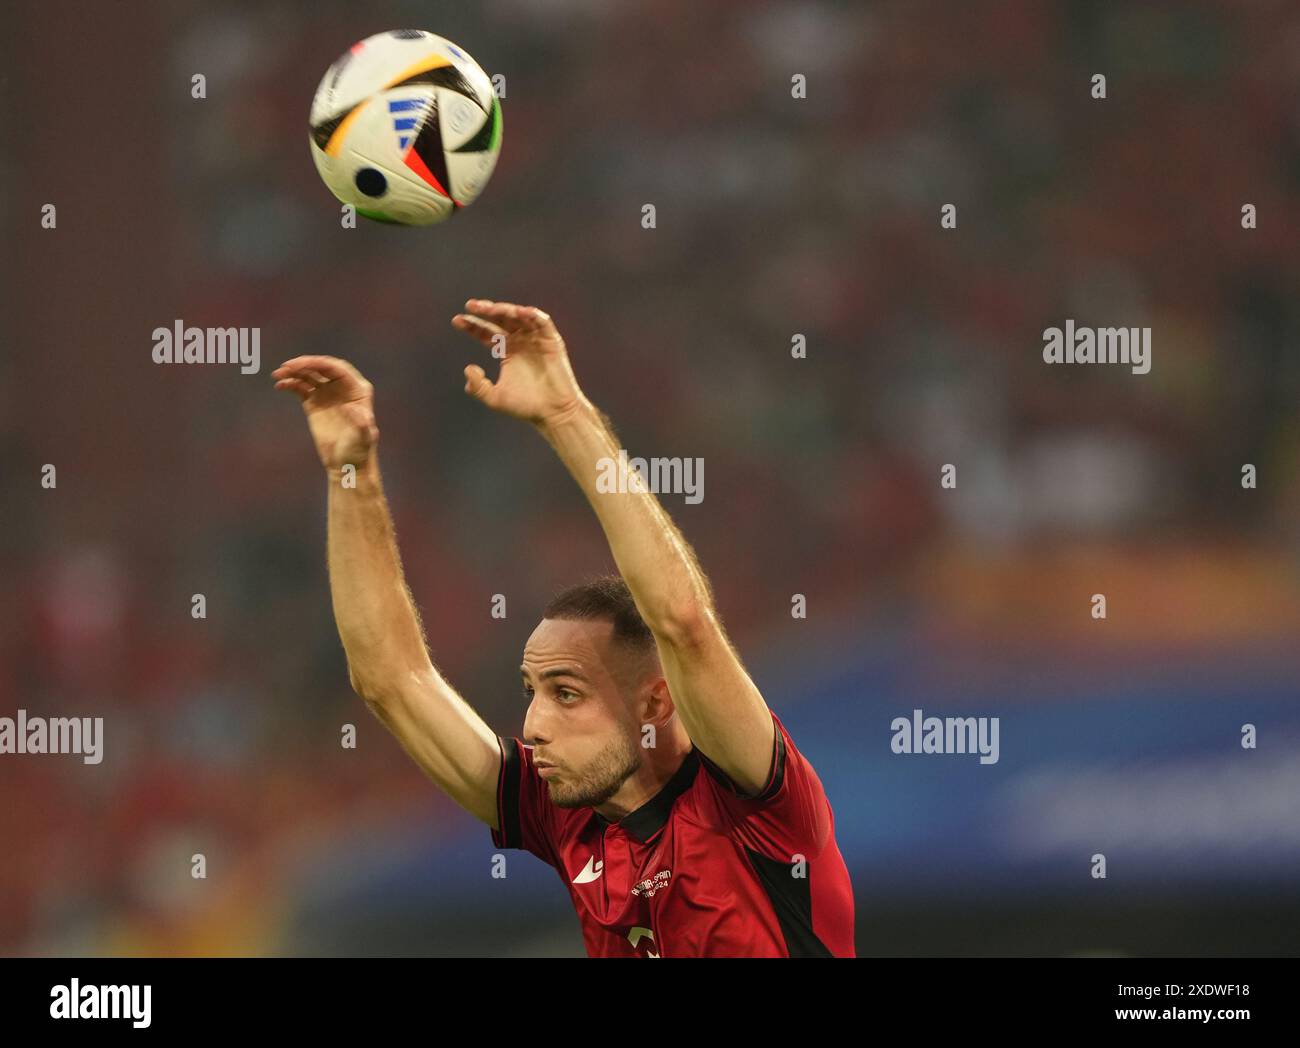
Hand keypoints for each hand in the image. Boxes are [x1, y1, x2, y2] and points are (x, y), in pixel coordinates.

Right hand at [272, 355, 378, 470]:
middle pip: (322, 368)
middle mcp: (342, 388)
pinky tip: (280, 386)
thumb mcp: (364, 438)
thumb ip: (361, 422)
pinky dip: (290, 384)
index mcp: (357, 390)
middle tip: (286, 367)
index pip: (338, 369)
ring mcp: (327, 395)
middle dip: (304, 364)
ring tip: (278, 374)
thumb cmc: (359, 451)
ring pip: (309, 376)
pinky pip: (301, 388)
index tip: (302, 364)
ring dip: (293, 372)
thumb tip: (349, 406)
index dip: (320, 363)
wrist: (346, 463)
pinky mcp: (314, 404)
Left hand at [451, 299, 585, 425]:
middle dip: (486, 310)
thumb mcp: (494, 398)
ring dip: (506, 310)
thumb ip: (477, 387)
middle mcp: (521, 342)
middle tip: (471, 305)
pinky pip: (542, 322)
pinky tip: (519, 312)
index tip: (456, 320)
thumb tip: (467, 368)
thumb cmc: (525, 406)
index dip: (472, 325)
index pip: (486, 332)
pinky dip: (532, 315)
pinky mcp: (552, 341)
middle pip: (501, 319)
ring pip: (519, 317)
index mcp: (507, 351)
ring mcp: (536, 340)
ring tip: (492, 308)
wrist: (553, 413)